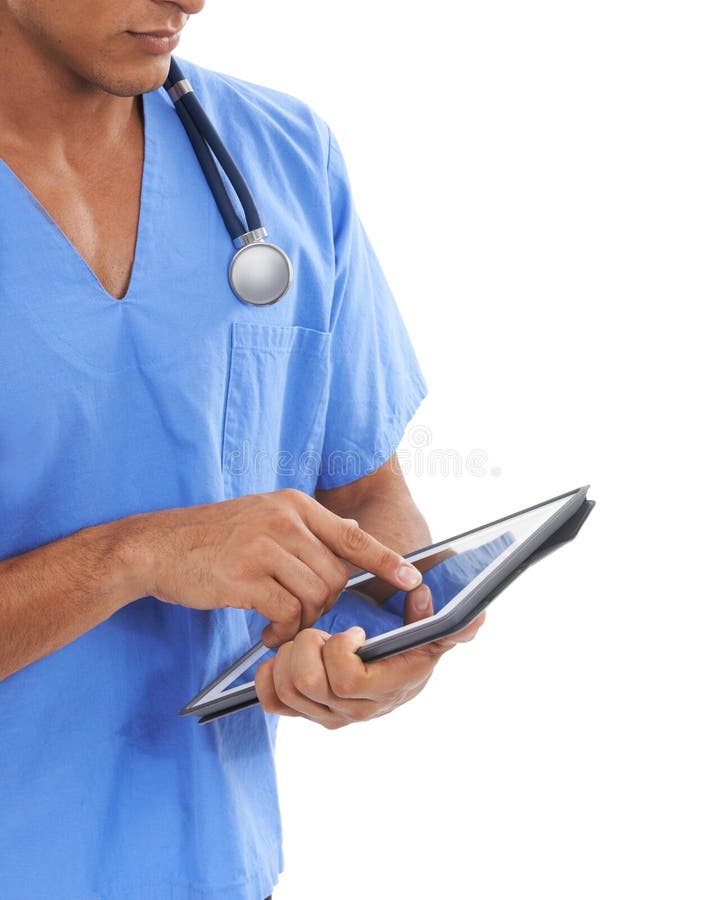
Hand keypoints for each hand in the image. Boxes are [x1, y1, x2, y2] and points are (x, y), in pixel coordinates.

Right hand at [135, 488, 421, 645]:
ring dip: (302, 619)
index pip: (352, 534)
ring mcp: (264, 546)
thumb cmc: (212, 538)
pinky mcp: (245, 576)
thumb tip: (352, 540)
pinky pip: (287, 612)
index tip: (411, 578)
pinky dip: (282, 628)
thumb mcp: (263, 516)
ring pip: (315, 596)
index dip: (385, 560)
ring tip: (279, 622)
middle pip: (335, 575)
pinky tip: (266, 629)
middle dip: (324, 602)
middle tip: (299, 612)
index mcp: (294, 504)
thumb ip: (306, 529)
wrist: (155, 546)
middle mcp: (284, 520)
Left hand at [254, 583, 485, 727]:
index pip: (346, 681)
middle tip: (322, 630)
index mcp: (386, 689)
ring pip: (287, 689)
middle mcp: (355, 711)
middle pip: (308, 683)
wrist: (395, 662)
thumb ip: (453, 626)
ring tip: (308, 639)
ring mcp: (327, 714)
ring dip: (289, 655)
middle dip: (307, 645)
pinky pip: (272, 702)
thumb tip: (474, 619)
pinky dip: (268, 676)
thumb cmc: (411, 641)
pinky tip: (283, 655)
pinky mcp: (305, 711)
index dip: (339, 651)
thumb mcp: (434, 631)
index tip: (354, 632)